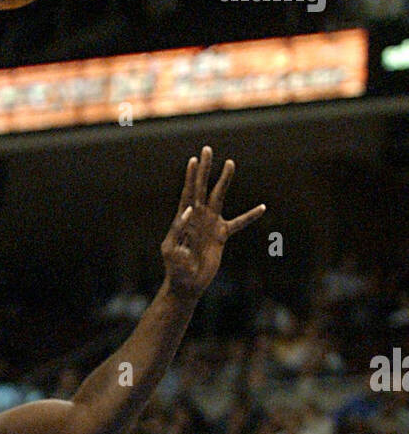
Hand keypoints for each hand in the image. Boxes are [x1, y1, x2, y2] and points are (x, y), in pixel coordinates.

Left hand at [161, 146, 265, 301]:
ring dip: (224, 180)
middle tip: (207, 149)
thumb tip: (189, 210)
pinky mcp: (221, 236)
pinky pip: (238, 223)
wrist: (187, 284)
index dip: (189, 177)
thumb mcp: (172, 250)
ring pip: (219, 197)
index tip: (193, 161)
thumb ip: (178, 230)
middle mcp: (197, 217)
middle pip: (201, 187)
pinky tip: (262, 207)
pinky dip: (250, 216)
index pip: (187, 193)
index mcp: (184, 218)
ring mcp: (210, 224)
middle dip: (204, 169)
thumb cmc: (175, 269)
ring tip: (230, 163)